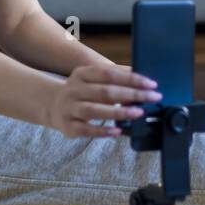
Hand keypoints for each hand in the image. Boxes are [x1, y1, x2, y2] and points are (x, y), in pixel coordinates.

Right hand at [45, 64, 160, 138]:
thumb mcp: (93, 79)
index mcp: (82, 74)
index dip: (131, 78)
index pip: (109, 73)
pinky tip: (118, 131)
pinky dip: (103, 131)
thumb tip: (142, 79)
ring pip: (95, 110)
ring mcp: (69, 108)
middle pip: (105, 91)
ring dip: (119, 112)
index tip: (151, 84)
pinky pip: (87, 129)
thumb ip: (115, 77)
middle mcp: (74, 90)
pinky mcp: (68, 126)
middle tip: (152, 97)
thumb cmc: (82, 91)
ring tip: (139, 113)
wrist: (52, 105)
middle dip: (132, 94)